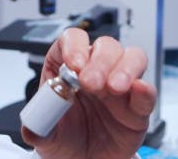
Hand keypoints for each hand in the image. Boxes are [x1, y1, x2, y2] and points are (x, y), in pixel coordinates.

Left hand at [22, 28, 155, 158]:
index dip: (74, 46)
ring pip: (132, 57)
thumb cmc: (64, 138)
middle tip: (91, 83)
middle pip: (104, 46)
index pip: (72, 40)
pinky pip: (147, 91)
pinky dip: (145, 89)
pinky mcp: (138, 106)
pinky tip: (138, 91)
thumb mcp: (46, 133)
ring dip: (124, 68)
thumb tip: (30, 128)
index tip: (74, 63)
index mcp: (68, 68)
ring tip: (114, 87)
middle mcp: (96, 70)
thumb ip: (37, 128)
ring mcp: (119, 84)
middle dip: (99, 61)